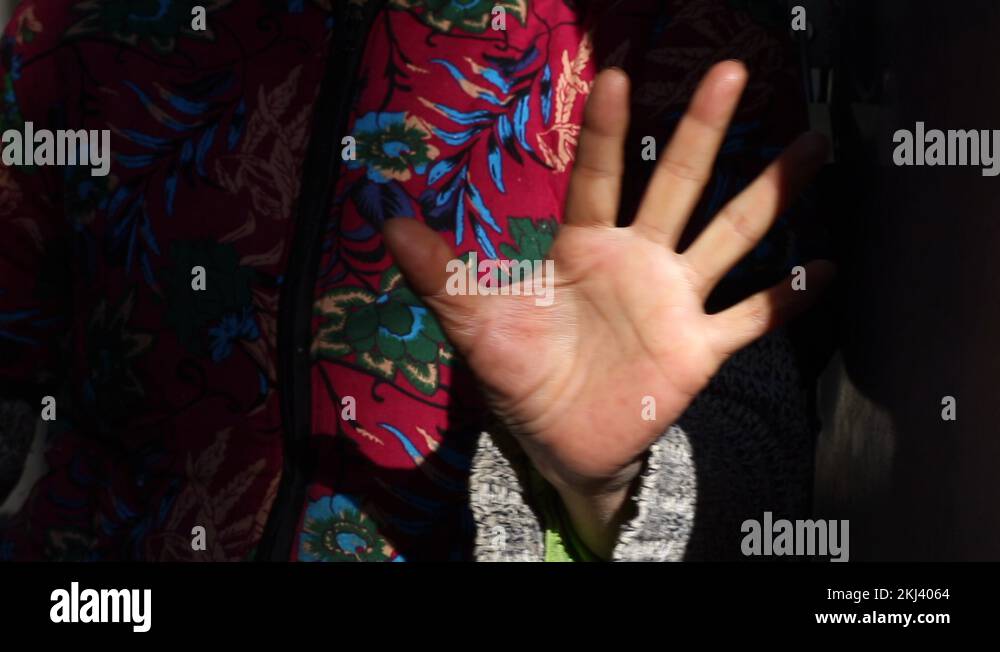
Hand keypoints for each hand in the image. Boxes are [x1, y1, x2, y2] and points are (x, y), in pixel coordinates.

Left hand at [382, 61, 831, 556]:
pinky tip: (833, 269)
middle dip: (701, 130)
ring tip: (815, 145)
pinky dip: (789, 299)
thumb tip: (386, 221)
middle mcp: (638, 260)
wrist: (560, 439)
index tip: (613, 73)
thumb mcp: (475, 323)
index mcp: (583, 248)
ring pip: (729, 237)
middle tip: (732, 71)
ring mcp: (674, 301)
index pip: (596, 177)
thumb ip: (441, 274)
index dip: (603, 130)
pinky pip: (751, 319)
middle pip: (676, 184)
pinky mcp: (699, 349)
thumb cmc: (520, 374)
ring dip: (769, 194)